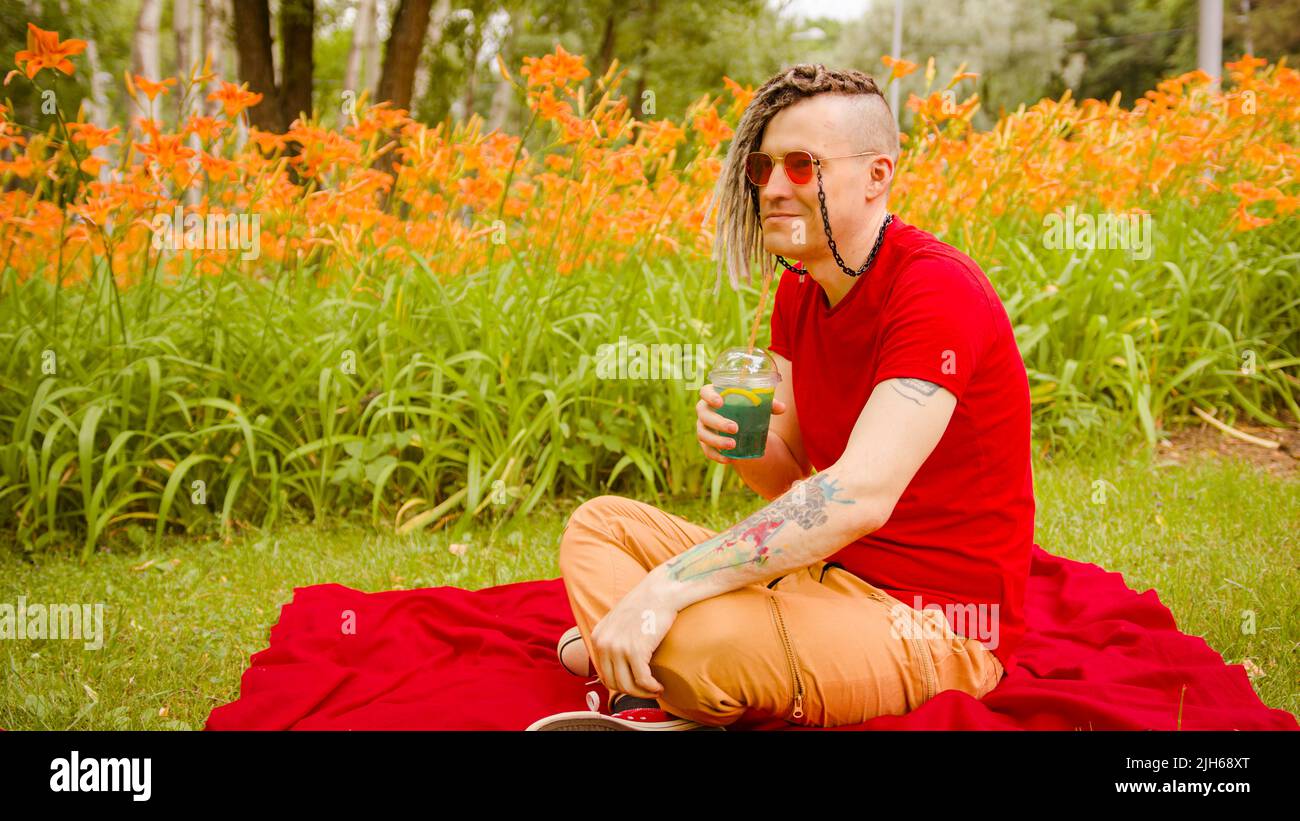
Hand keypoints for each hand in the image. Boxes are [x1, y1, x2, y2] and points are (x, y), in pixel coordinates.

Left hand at [590, 580, 679, 700]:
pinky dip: (651, 688)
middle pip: (613, 682)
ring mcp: (618, 647)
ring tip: (655, 690)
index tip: (635, 686)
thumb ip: (614, 639)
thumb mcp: (620, 621)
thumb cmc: (646, 605)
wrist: (661, 591)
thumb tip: (619, 664)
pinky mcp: (635, 650)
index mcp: (598, 636)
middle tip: (647, 691)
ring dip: (642, 693)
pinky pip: (642, 680)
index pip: (603, 673)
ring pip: (627, 685)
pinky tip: (659, 686)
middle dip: (632, 692)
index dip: (620, 684)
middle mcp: (604, 643)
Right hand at [696, 384, 786, 464]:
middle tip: (735, 428)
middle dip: (718, 422)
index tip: (720, 402)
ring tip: (733, 445)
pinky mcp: (705, 442)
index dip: (709, 396)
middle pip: (703, 414)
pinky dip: (716, 456)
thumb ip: (769, 404)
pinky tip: (728, 460)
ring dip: (717, 440)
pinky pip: (707, 450)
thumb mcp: (757, 404)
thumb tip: (782, 408)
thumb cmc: (746, 407)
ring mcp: (703, 426)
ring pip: (703, 433)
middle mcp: (704, 410)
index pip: (705, 391)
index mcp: (715, 394)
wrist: (741, 422)